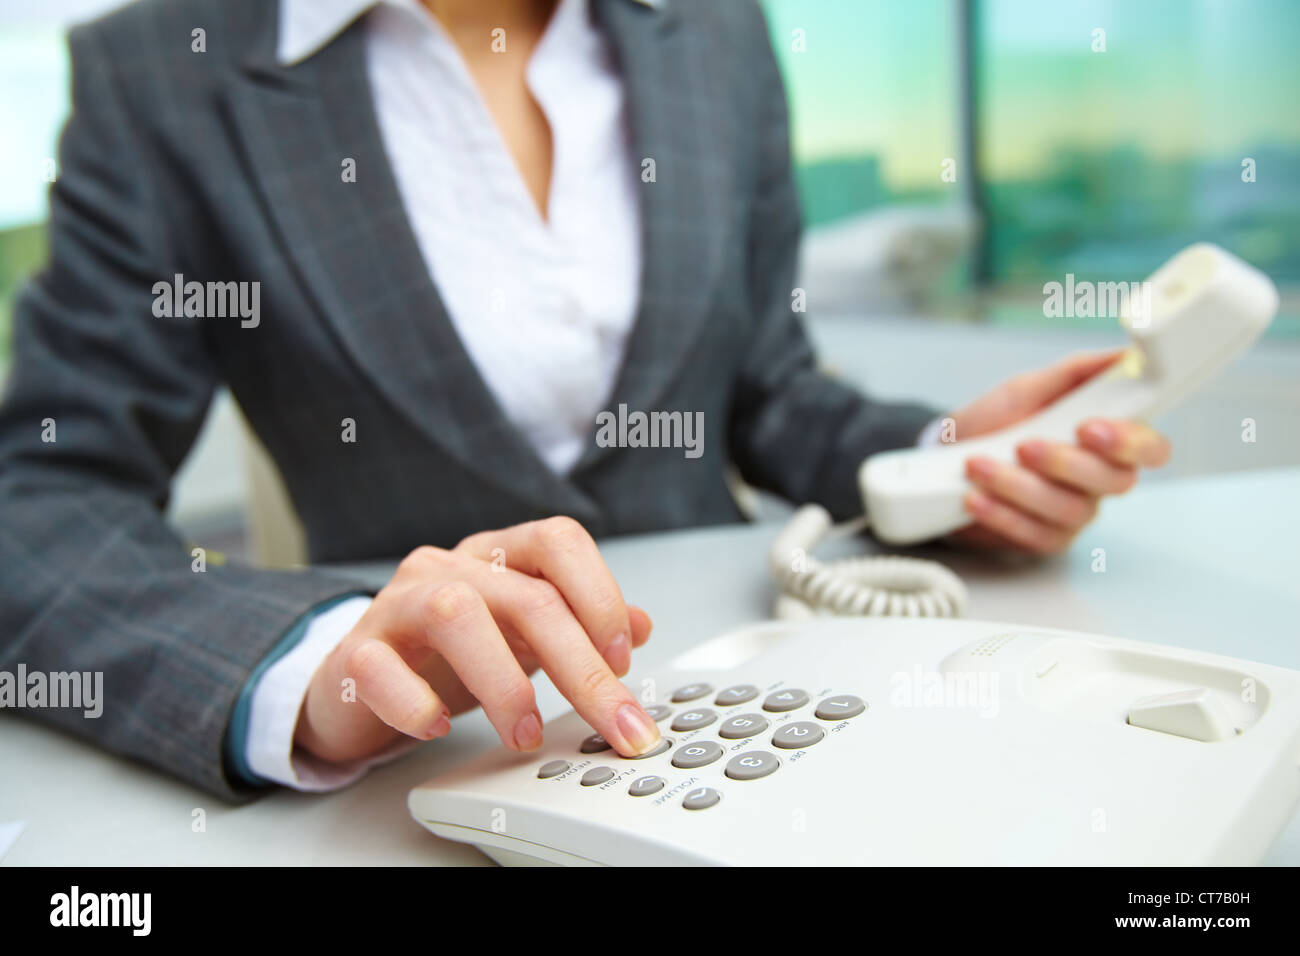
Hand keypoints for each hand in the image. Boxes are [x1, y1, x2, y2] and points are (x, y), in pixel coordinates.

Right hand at [294, 517, 657, 763]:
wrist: (354, 684)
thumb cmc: (444, 657)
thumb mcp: (520, 637)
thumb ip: (578, 625)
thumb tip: (641, 626)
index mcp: (494, 556)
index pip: (558, 542)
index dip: (599, 594)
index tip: (623, 660)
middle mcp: (447, 569)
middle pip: (525, 596)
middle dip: (581, 667)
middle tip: (611, 724)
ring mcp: (395, 606)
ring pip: (454, 613)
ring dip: (504, 682)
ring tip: (525, 732)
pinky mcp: (352, 654)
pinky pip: (379, 667)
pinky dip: (414, 701)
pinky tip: (438, 727)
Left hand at [945, 350, 1170, 553]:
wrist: (944, 460)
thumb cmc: (994, 423)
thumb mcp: (1029, 388)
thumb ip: (1078, 372)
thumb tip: (1126, 355)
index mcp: (1107, 440)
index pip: (1150, 447)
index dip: (1130, 441)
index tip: (1089, 427)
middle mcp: (1099, 480)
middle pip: (1114, 481)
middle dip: (1066, 462)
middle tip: (1024, 446)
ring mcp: (1074, 514)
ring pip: (1068, 508)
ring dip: (1019, 486)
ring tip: (978, 466)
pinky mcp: (1044, 540)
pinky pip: (1034, 534)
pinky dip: (1001, 514)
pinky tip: (975, 498)